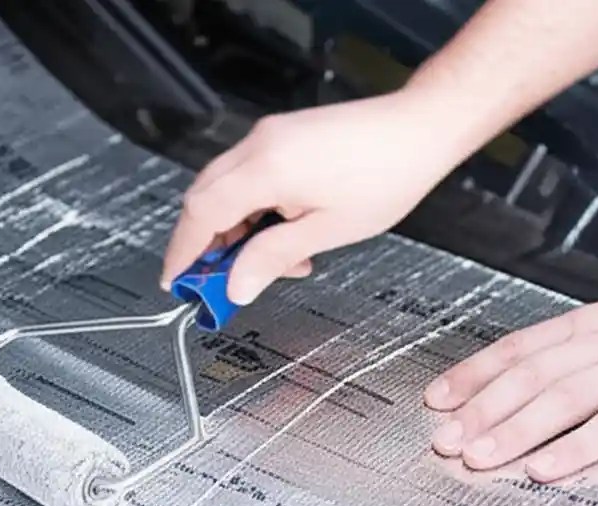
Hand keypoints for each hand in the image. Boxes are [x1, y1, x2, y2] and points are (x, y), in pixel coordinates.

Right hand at [160, 90, 464, 303]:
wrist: (420, 129)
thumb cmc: (387, 174)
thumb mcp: (327, 231)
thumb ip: (274, 257)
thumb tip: (237, 285)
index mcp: (265, 168)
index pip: (200, 214)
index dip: (183, 253)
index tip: (177, 282)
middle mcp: (259, 145)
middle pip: (204, 198)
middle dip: (206, 244)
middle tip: (219, 282)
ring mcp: (269, 136)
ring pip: (225, 188)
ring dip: (233, 229)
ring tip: (267, 262)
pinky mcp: (283, 136)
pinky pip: (247, 175)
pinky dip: (251, 208)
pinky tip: (280, 233)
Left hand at [423, 259, 597, 481]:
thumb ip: (561, 351)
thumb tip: (508, 377)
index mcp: (580, 326)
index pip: (514, 350)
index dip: (472, 376)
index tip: (438, 400)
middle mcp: (597, 346)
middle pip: (527, 379)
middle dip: (480, 411)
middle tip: (445, 439)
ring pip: (560, 402)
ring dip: (514, 431)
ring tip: (479, 456)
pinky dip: (575, 448)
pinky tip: (546, 466)